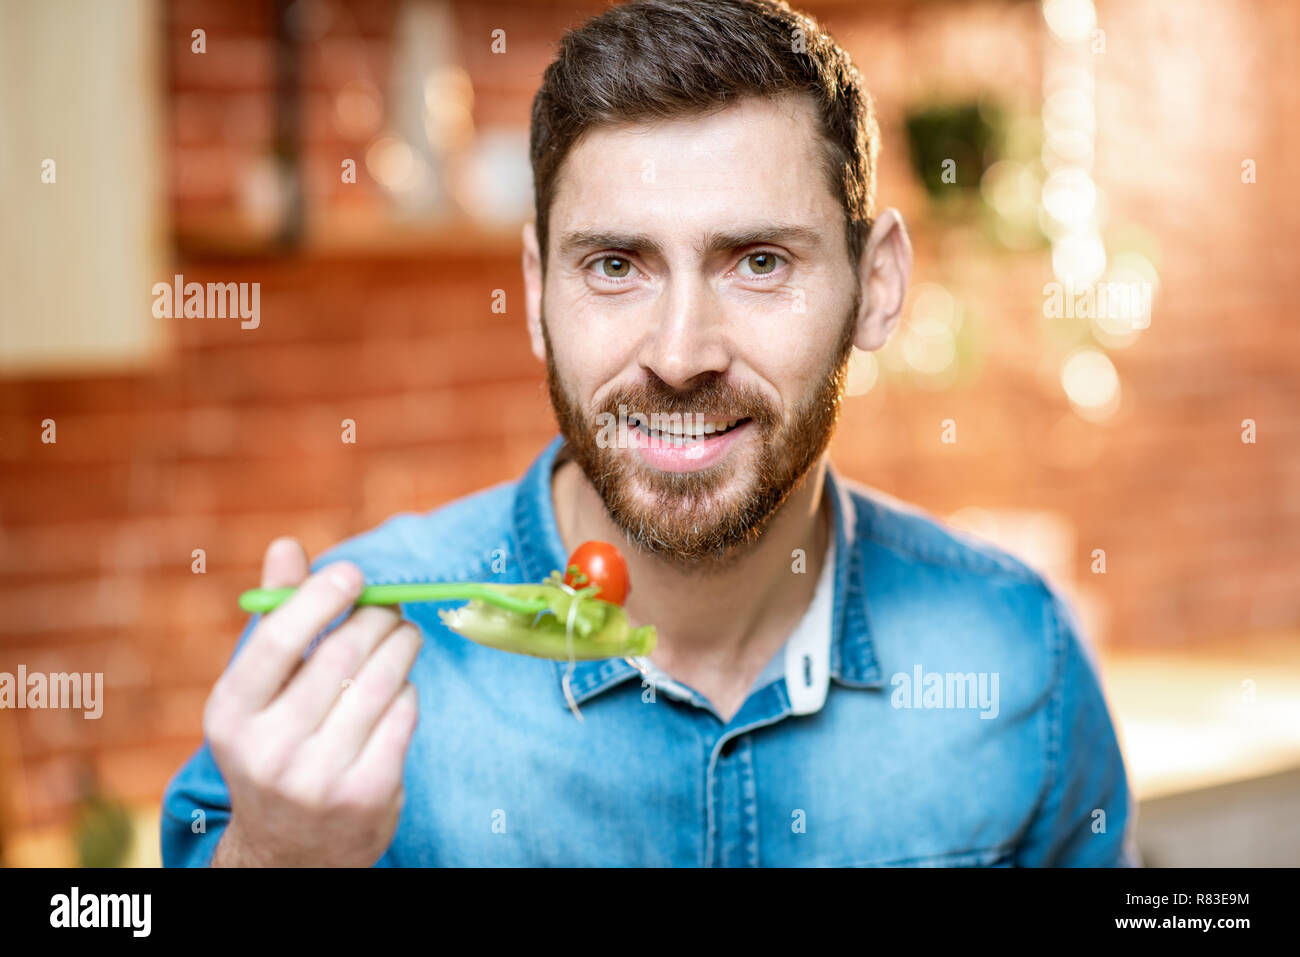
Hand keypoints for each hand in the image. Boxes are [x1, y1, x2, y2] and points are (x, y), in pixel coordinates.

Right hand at [205, 538, 420, 865]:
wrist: (290, 850)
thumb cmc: (276, 745)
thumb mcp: (258, 693)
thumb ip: (275, 618)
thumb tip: (288, 544)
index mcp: (230, 714)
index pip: (278, 640)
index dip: (321, 597)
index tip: (354, 574)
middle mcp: (268, 749)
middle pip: (340, 656)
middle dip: (376, 619)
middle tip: (390, 606)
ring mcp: (318, 777)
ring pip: (380, 683)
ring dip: (401, 647)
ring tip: (405, 635)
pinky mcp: (367, 794)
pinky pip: (403, 716)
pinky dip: (408, 692)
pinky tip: (400, 688)